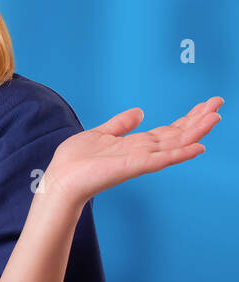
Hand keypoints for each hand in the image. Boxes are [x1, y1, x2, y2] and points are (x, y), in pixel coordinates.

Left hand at [44, 96, 222, 202]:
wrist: (61, 179)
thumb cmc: (77, 161)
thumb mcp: (101, 133)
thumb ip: (121, 124)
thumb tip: (140, 112)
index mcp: (136, 144)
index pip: (169, 130)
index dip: (187, 118)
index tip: (206, 105)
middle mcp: (143, 152)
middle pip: (177, 134)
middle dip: (198, 119)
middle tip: (219, 103)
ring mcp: (140, 160)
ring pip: (175, 143)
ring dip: (196, 130)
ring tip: (215, 117)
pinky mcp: (133, 166)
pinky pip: (161, 159)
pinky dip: (180, 153)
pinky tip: (198, 147)